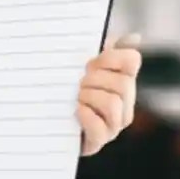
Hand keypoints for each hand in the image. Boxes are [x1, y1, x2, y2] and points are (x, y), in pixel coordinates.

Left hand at [77, 33, 142, 156]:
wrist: (45, 118)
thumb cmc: (66, 87)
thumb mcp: (80, 64)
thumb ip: (102, 47)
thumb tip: (134, 37)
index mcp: (122, 79)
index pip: (132, 60)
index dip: (111, 57)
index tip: (91, 61)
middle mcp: (124, 102)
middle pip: (122, 84)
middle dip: (95, 80)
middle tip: (78, 82)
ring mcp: (114, 125)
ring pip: (112, 105)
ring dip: (89, 97)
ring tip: (76, 98)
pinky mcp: (98, 141)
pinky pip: (99, 129)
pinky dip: (85, 116)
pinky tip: (75, 110)